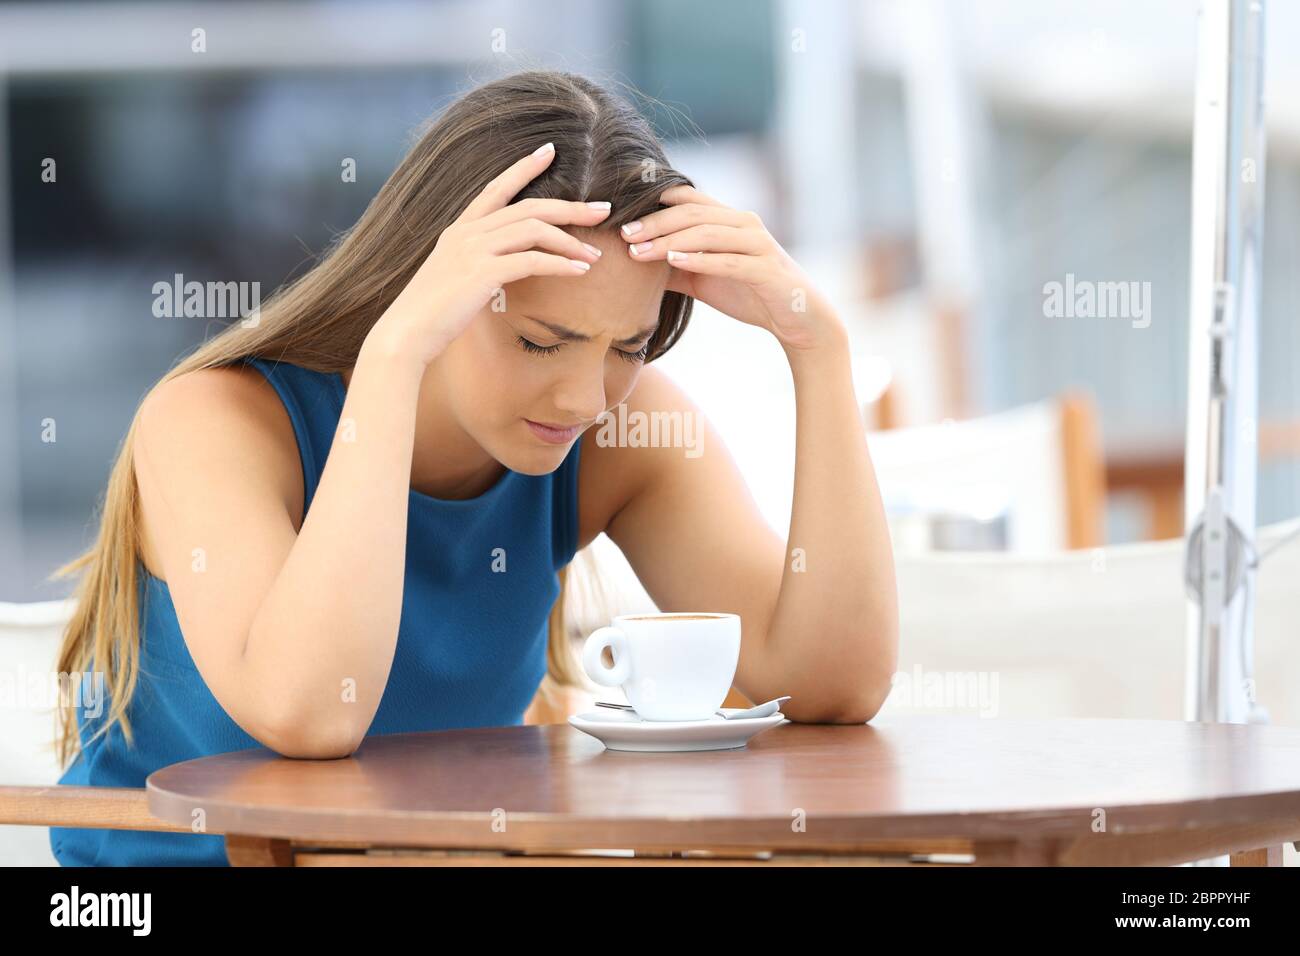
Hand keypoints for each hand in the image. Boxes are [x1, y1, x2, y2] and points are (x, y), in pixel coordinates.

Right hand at [368, 142, 611, 366]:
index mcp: (459, 230)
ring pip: (533, 230)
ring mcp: (474, 250)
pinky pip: (532, 261)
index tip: (549, 151)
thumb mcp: (453, 277)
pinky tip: (580, 272)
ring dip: (570, 241)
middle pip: (528, 208)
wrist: (406, 333)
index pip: (496, 188)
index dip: (523, 168)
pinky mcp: (483, 273)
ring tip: (595, 254)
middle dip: (570, 207)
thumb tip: (504, 266)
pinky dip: (560, 265)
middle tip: (603, 210)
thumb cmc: (432, 313)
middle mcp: (467, 233)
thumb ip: (477, 262)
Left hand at [620, 184, 842, 351]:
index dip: (654, 202)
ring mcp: (757, 244)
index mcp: (730, 219)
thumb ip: (676, 267)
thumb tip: (634, 263)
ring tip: (639, 251)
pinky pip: (728, 260)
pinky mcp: (765, 269)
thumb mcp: (704, 280)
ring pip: (707, 232)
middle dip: (655, 222)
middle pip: (693, 212)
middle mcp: (744, 224)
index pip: (688, 198)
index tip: (623, 216)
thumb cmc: (750, 294)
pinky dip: (699, 259)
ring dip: (669, 240)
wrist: (797, 319)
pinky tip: (674, 262)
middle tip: (624, 234)